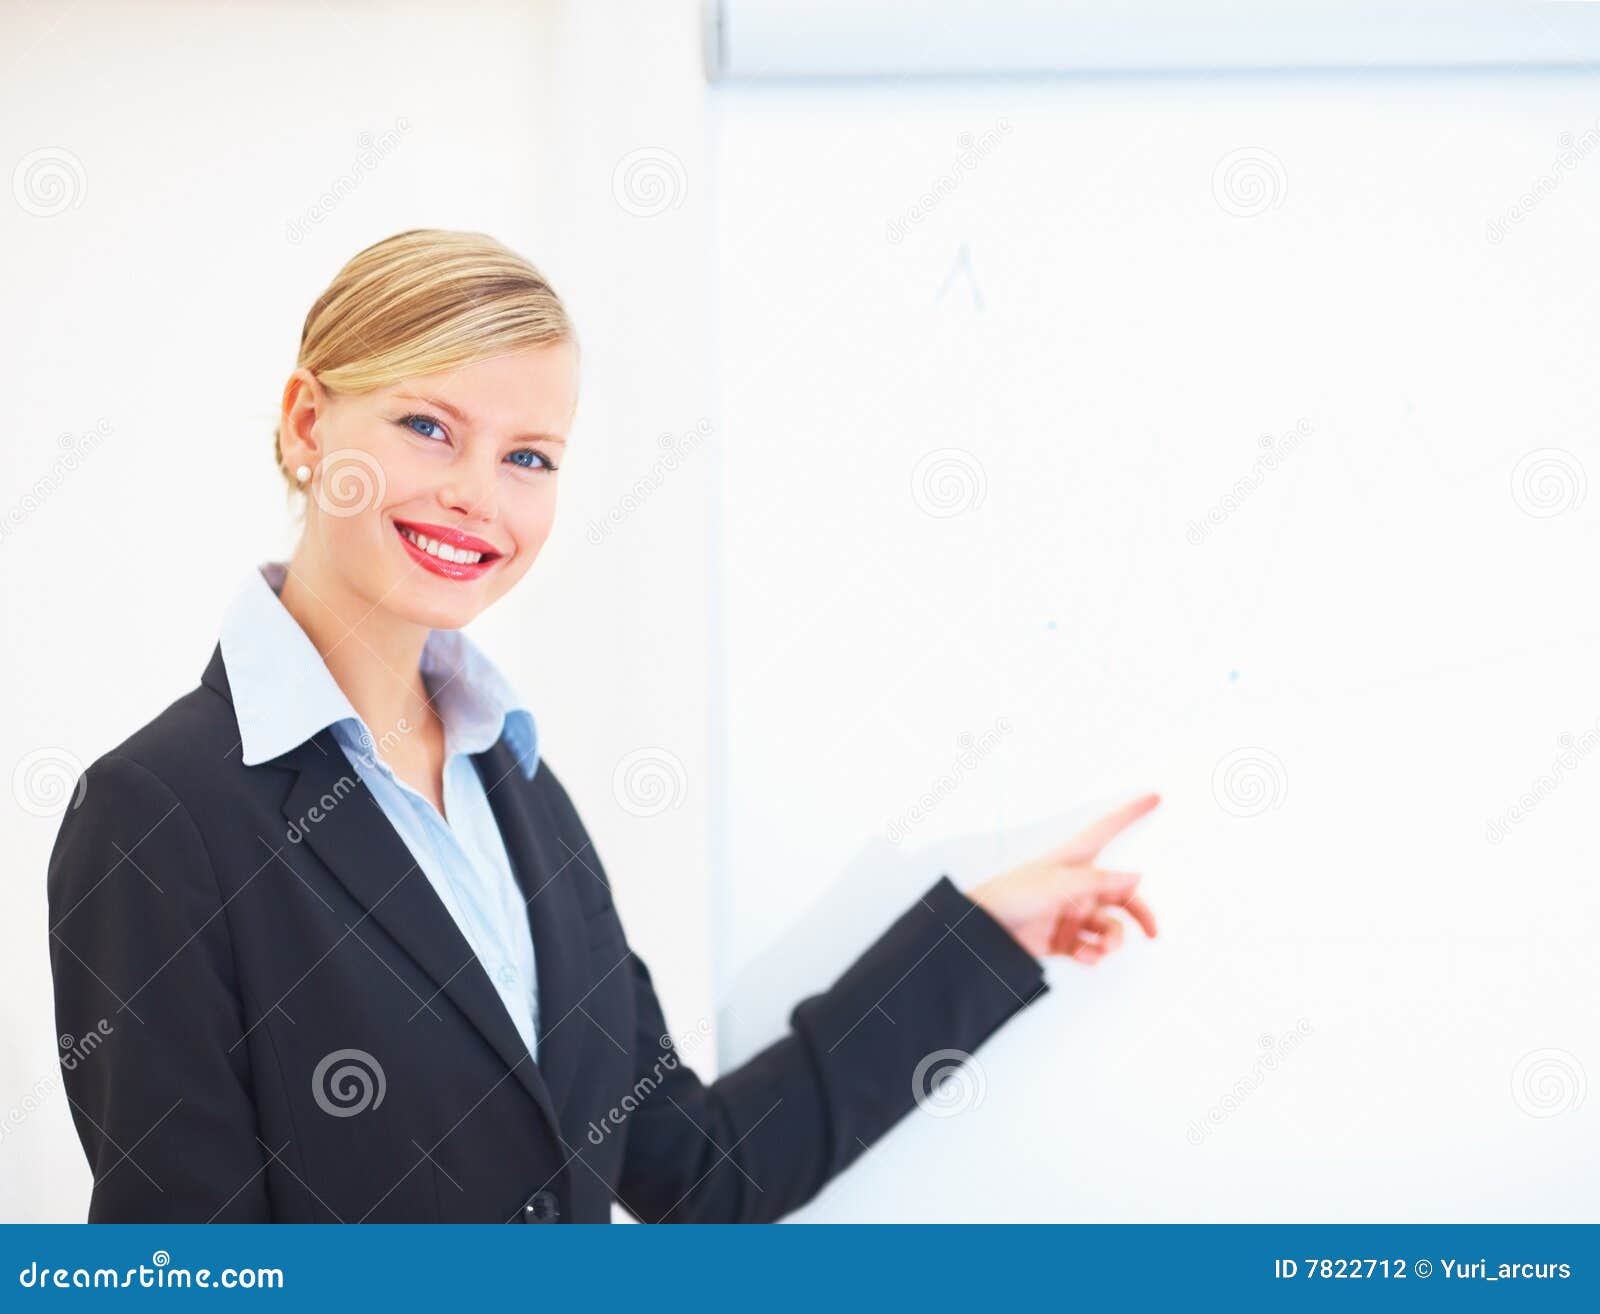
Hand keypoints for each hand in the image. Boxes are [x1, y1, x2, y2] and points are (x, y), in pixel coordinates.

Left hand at [966, 793, 1159, 962]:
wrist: (983, 931)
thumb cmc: (1013, 895)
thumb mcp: (1059, 884)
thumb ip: (1100, 882)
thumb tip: (1135, 877)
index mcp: (1075, 861)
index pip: (1107, 829)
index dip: (1130, 813)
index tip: (1154, 796)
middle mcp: (1077, 886)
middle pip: (1121, 896)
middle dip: (1139, 913)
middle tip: (1153, 932)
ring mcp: (1070, 913)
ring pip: (1108, 927)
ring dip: (1111, 940)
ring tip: (1101, 950)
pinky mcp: (1062, 939)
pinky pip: (1089, 948)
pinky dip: (1092, 955)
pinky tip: (1085, 956)